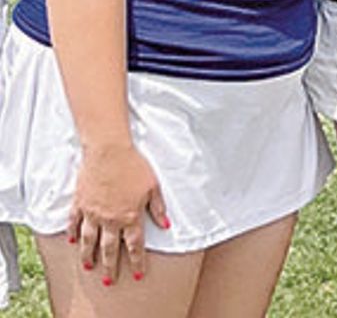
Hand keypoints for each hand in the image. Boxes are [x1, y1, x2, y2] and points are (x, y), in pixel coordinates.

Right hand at [69, 140, 169, 285]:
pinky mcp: (80, 204)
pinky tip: (73, 242)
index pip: (134, 245)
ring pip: (89, 241)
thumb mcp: (153, 187)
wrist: (109, 152)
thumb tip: (166, 225)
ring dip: (88, 256)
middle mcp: (110, 220)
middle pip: (109, 249)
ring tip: (88, 267)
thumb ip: (158, 208)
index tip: (137, 274)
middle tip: (109, 281)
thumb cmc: (134, 166)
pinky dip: (73, 233)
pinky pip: (74, 223)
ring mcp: (92, 213)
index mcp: (130, 216)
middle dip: (110, 267)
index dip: (137, 261)